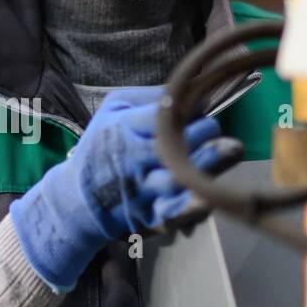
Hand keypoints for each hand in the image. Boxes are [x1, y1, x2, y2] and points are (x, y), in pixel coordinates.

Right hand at [9, 85, 243, 291]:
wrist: (76, 198)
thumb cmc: (103, 145)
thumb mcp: (113, 109)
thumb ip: (150, 96)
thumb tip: (194, 89)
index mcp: (121, 128)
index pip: (158, 116)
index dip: (186, 110)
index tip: (203, 109)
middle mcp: (129, 160)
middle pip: (171, 146)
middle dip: (202, 134)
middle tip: (214, 129)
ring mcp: (139, 191)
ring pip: (177, 179)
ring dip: (207, 164)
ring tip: (231, 150)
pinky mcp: (148, 217)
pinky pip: (174, 214)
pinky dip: (193, 207)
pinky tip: (210, 196)